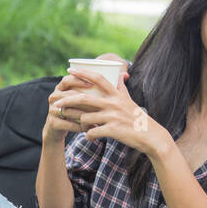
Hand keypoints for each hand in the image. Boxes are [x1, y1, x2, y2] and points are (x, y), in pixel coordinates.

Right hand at [43, 72, 106, 141]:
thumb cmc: (79, 109)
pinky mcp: (52, 122)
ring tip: (96, 118)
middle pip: (69, 95)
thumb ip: (102, 86)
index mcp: (62, 87)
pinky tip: (89, 128)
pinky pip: (67, 124)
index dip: (78, 80)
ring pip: (69, 110)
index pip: (67, 79)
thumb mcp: (87, 97)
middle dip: (84, 100)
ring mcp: (51, 109)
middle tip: (98, 105)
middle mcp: (54, 96)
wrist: (60, 128)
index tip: (92, 84)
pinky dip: (79, 126)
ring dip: (83, 115)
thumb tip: (125, 75)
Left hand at [51, 69, 170, 158]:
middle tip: (56, 103)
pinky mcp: (113, 130)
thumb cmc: (137, 118)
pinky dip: (88, 136)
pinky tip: (90, 137)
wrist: (150, 136)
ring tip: (81, 126)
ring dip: (80, 123)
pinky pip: (92, 132)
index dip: (83, 73)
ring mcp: (113, 117)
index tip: (69, 70)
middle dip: (67, 100)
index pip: (98, 78)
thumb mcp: (130, 100)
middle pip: (85, 99)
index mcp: (116, 94)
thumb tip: (121, 75)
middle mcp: (114, 103)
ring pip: (85, 118)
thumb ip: (122, 88)